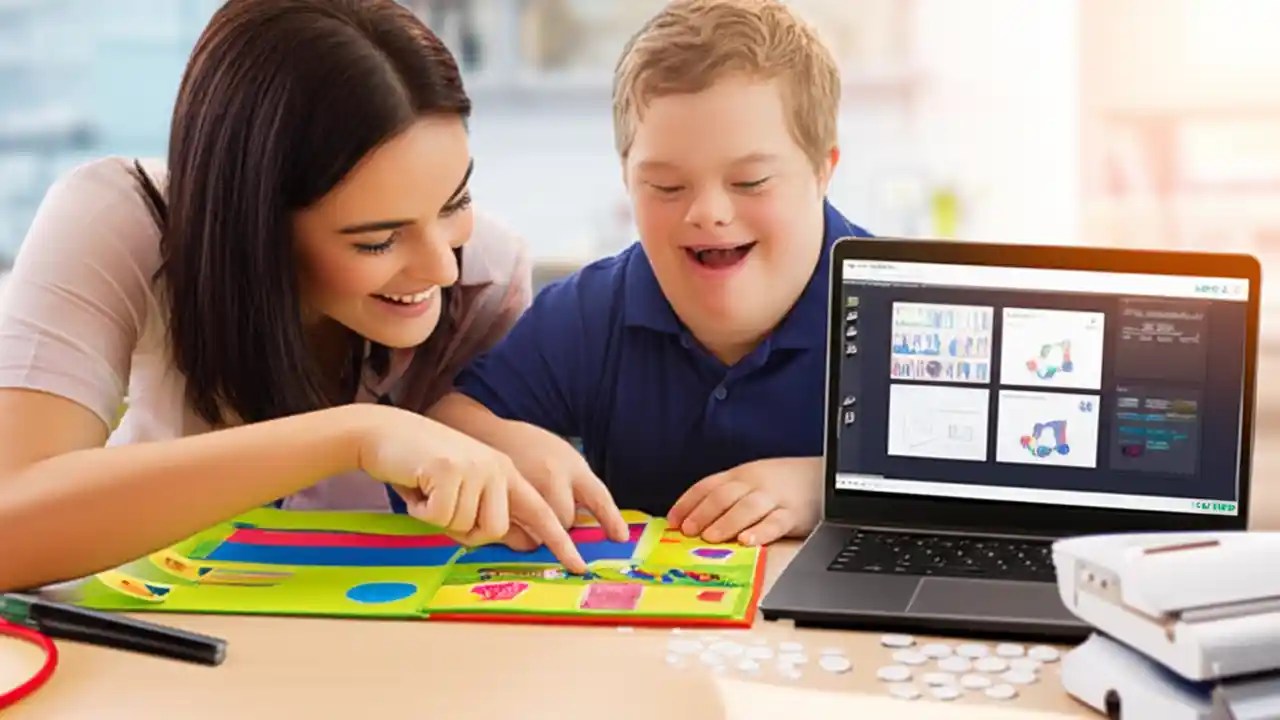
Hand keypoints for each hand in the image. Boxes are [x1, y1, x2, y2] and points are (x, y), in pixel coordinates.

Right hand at [350, 405, 587, 572]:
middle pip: (495, 531)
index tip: (579, 567)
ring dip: (438, 518)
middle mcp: (497, 468)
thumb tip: (518, 542)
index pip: (540, 512)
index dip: (560, 542)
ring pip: (464, 527)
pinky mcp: (450, 469)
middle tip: (441, 507)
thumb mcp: (464, 488)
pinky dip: (421, 511)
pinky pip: (439, 518)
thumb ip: (488, 512)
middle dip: (464, 531)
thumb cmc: (421, 468)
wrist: (385, 431)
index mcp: (505, 473)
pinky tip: (416, 486)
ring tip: (428, 490)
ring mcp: (475, 467)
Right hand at [488, 420, 628, 541]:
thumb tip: (593, 525)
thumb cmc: (529, 447)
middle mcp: (551, 475)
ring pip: (542, 532)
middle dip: (561, 524)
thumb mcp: (562, 455)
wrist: (485, 430)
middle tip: (548, 508)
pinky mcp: (501, 504)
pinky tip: (513, 518)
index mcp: (570, 463)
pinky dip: (518, 535)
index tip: (619, 538)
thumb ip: (577, 485)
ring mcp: (525, 490)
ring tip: (527, 509)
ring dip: (539, 531)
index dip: (610, 520)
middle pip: (567, 519)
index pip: (597, 496)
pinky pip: (517, 537)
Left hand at [666, 457, 822, 545]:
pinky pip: (776, 522)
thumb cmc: (781, 484)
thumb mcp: (751, 481)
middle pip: (724, 496)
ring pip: (747, 508)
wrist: (822, 476)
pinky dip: (761, 531)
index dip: (688, 503)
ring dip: (726, 522)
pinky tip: (748, 541)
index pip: (708, 486)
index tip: (672, 521)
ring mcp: (774, 498)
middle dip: (703, 513)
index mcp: (740, 475)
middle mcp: (754, 484)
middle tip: (689, 531)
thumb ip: (726, 496)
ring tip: (711, 537)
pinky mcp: (794, 514)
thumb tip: (693, 519)